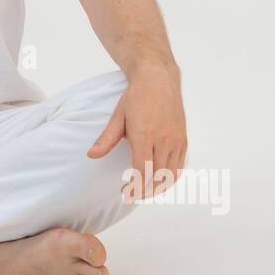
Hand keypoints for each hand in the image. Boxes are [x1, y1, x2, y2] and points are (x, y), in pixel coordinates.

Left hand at [87, 61, 186, 200]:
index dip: (134, 187)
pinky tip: (158, 180)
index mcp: (145, 135)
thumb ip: (106, 139)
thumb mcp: (117, 116)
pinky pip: (179, 167)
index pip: (142, 171)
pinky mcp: (183, 140)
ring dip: (157, 188)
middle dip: (144, 191)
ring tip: (144, 190)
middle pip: (157, 178)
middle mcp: (163, 140)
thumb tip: (91, 155)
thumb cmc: (136, 98)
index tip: (125, 192)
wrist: (159, 80)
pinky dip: (170, 179)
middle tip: (131, 194)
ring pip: (171, 176)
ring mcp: (176, 141)